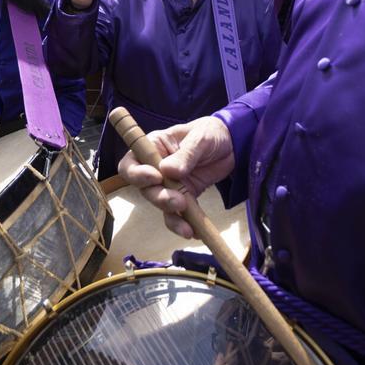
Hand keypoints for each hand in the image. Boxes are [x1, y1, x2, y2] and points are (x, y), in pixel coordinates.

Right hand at [119, 116, 234, 238]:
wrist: (233, 144)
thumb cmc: (211, 132)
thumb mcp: (201, 138)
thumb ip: (186, 154)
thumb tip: (167, 171)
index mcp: (154, 147)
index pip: (131, 164)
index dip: (137, 174)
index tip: (156, 178)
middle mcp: (157, 168)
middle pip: (146, 189)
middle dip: (160, 198)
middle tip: (179, 202)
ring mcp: (170, 184)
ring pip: (161, 205)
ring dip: (172, 217)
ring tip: (188, 227)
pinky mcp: (185, 196)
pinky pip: (179, 214)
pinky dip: (186, 224)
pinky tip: (196, 232)